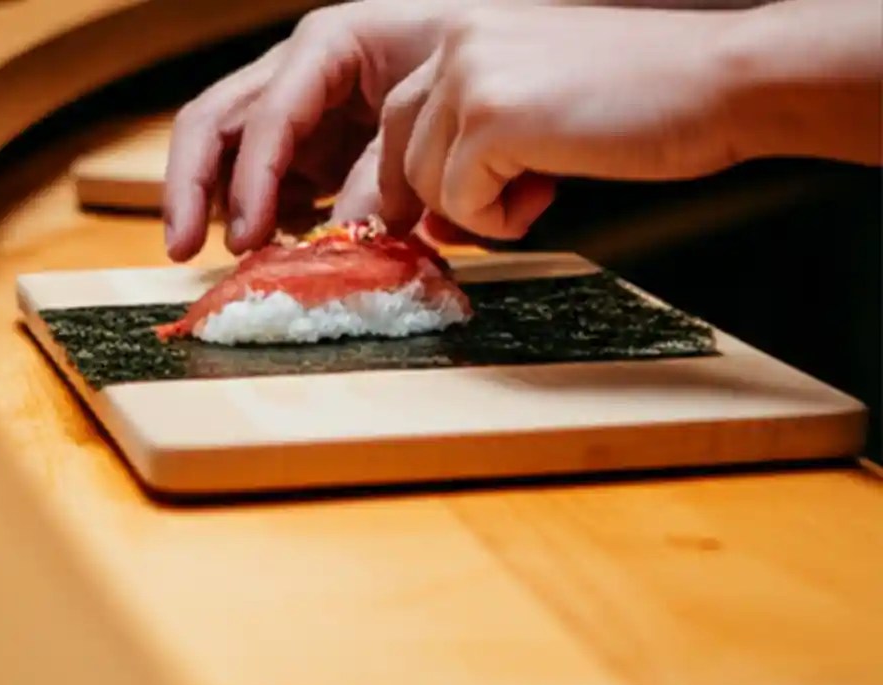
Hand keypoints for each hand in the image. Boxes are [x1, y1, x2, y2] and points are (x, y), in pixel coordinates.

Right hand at [162, 0, 464, 261]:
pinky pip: (268, 182)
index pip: (267, 115)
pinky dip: (264, 216)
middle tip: (181, 250)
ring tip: (235, 258)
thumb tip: (341, 236)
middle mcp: (296, 72)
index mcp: (326, 46)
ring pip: (227, 153)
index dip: (250, 182)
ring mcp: (299, 110)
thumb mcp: (429, 115)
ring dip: (218, 206)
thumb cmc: (470, 68)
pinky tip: (279, 246)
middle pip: (212, 123)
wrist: (501, 64)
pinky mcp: (311, 145)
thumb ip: (383, 174)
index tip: (246, 240)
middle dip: (189, 188)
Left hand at [380, 5, 739, 240]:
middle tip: (492, 212)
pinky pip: (459, 204)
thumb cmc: (648, 93)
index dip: (416, 171)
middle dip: (434, 197)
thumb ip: (478, 132)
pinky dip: (500, 221)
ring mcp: (469, 78)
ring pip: (425, 181)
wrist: (719, 79)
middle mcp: (458, 41)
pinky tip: (550, 193)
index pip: (401, 112)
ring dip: (478, 207)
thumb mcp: (541, 97)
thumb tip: (428, 210)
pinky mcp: (490, 121)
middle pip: (399, 147)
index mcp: (470, 29)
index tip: (440, 209)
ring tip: (542, 189)